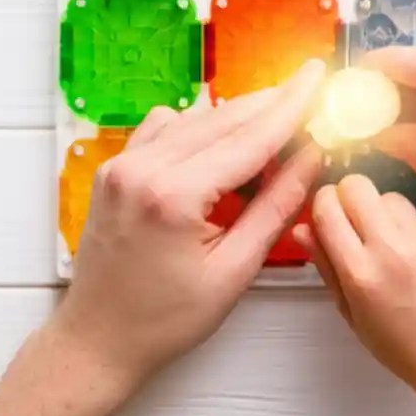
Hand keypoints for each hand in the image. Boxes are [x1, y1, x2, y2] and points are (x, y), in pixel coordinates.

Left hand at [0, 61, 326, 415]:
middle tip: (311, 96)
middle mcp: (141, 168)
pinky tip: (221, 151)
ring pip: (196, 118)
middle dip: (271, 106)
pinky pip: (165, 127)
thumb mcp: (234, 270)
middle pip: (224, 118)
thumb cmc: (163, 320)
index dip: (291, 105)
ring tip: (274, 140)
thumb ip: (276, 207)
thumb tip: (311, 158)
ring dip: (239, 120)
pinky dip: (200, 129)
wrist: (97, 340)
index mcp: (173, 196)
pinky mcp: (115, 167)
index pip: (249, 138)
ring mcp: (122, 164)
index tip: (317, 75)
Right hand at [294, 175, 415, 415]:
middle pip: (358, 185)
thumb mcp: (351, 313)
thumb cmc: (403, 346)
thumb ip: (326, 267)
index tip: (327, 213)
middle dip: (350, 195)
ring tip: (389, 242)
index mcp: (360, 272)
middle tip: (355, 218)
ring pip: (391, 195)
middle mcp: (392, 249)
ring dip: (383, 210)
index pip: (327, 207)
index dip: (323, 204)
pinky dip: (414, 229)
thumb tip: (303, 229)